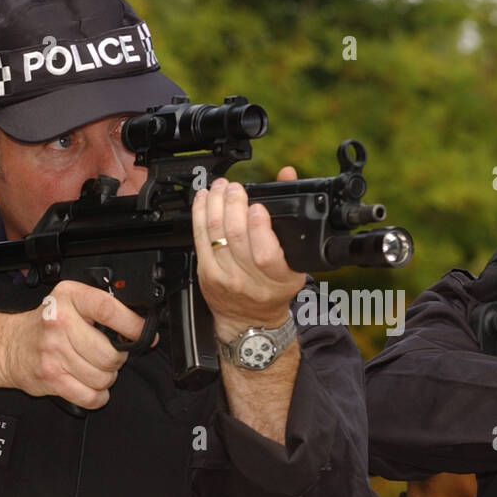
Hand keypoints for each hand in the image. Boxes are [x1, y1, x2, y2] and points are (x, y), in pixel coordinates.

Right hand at [0, 280, 146, 408]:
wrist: (8, 345)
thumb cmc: (45, 324)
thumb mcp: (70, 301)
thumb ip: (101, 307)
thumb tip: (140, 325)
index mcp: (69, 296)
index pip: (108, 309)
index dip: (132, 325)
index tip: (144, 334)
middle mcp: (59, 321)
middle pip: (110, 353)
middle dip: (117, 359)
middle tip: (109, 355)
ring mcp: (53, 352)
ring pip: (103, 377)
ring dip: (105, 378)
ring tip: (94, 369)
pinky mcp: (50, 378)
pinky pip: (89, 396)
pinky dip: (96, 396)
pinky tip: (90, 386)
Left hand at [193, 166, 305, 340]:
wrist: (251, 321)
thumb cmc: (274, 289)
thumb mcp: (296, 262)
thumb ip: (292, 217)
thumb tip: (288, 175)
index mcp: (280, 279)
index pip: (265, 254)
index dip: (258, 226)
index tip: (257, 206)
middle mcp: (252, 282)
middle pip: (236, 237)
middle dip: (233, 204)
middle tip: (235, 188)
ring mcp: (226, 279)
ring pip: (215, 234)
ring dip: (215, 204)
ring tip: (220, 187)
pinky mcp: (206, 274)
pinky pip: (200, 239)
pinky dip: (200, 214)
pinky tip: (203, 199)